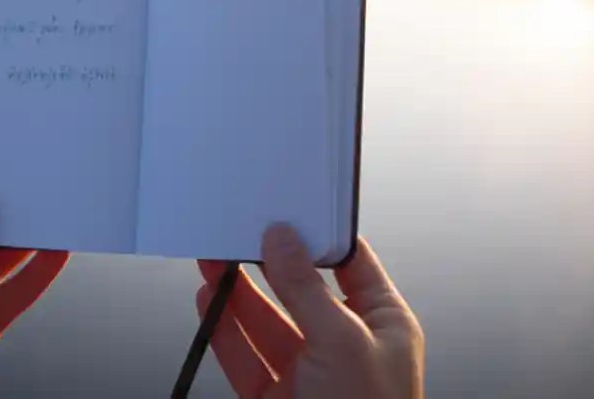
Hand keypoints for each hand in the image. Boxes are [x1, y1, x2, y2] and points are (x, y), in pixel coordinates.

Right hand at [197, 227, 423, 398]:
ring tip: (212, 261)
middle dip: (266, 264)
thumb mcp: (342, 342)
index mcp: (384, 327)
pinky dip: (224, 330)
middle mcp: (347, 347)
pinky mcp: (276, 398)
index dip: (317, 237)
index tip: (286, 212)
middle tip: (238, 233)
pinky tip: (209, 303)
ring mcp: (309, 374)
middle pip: (299, 292)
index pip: (350, 266)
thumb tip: (283, 240)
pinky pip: (245, 356)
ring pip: (266, 323)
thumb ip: (305, 288)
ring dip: (238, 293)